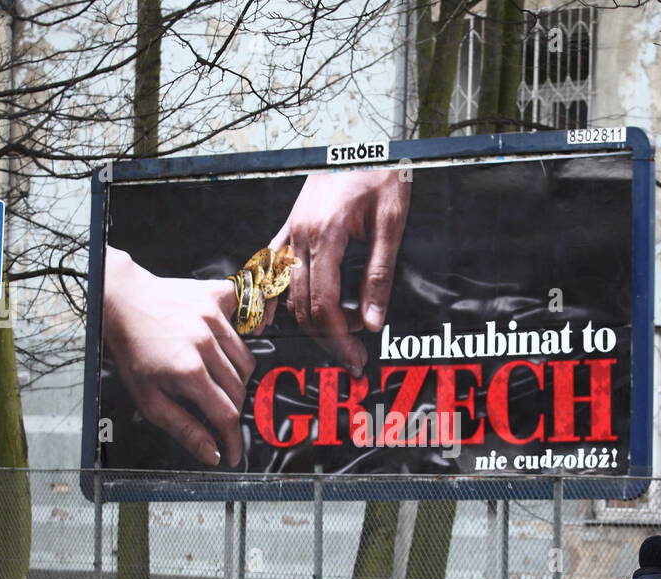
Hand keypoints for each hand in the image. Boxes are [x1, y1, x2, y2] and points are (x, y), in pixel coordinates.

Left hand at [103, 246, 270, 466]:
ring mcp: (214, 317)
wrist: (122, 302)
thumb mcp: (148, 399)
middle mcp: (206, 343)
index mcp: (188, 371)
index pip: (226, 415)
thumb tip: (213, 454)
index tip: (234, 453)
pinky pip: (248, 319)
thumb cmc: (131, 352)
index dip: (233, 439)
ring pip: (246, 361)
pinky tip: (236, 340)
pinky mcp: (217, 296)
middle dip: (231, 408)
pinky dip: (248, 332)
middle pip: (239, 390)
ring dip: (237, 377)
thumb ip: (184, 428)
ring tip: (216, 378)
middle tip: (216, 411)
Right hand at [270, 169, 410, 375]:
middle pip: (304, 305)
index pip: (324, 304)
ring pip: (287, 293)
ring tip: (335, 339)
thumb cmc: (381, 174)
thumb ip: (378, 275)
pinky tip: (270, 320)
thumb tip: (374, 322)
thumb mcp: (391, 224)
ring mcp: (291, 231)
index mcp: (326, 234)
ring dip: (308, 322)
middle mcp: (301, 235)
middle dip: (328, 338)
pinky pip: (271, 268)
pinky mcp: (289, 226)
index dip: (339, 337)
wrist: (363, 139)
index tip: (356, 357)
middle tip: (352, 357)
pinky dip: (271, 297)